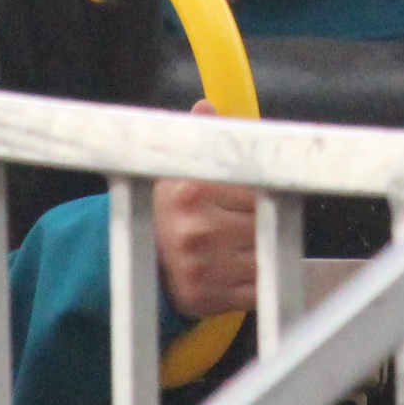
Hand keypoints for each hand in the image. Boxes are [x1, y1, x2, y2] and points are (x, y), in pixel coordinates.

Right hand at [154, 103, 257, 317]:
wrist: (139, 260)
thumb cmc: (169, 209)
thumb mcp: (176, 169)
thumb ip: (200, 137)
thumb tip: (206, 106)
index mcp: (191, 191)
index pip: (256, 187)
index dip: (259, 193)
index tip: (252, 196)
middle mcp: (195, 230)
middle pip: (263, 222)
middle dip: (261, 223)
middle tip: (245, 223)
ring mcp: (202, 268)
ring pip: (264, 257)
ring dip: (262, 253)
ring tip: (241, 245)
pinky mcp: (207, 298)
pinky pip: (257, 290)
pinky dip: (257, 282)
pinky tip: (239, 270)